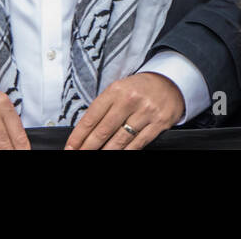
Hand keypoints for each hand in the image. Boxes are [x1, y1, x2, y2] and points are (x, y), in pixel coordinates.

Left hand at [64, 72, 184, 150]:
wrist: (170, 83)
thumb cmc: (140, 89)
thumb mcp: (119, 90)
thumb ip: (103, 108)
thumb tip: (84, 132)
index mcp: (116, 90)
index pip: (92, 116)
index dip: (78, 135)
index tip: (70, 147)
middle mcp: (130, 99)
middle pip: (103, 130)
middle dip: (88, 147)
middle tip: (79, 155)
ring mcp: (146, 112)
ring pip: (119, 140)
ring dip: (105, 152)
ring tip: (96, 157)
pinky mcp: (159, 123)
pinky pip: (138, 144)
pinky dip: (126, 152)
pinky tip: (118, 155)